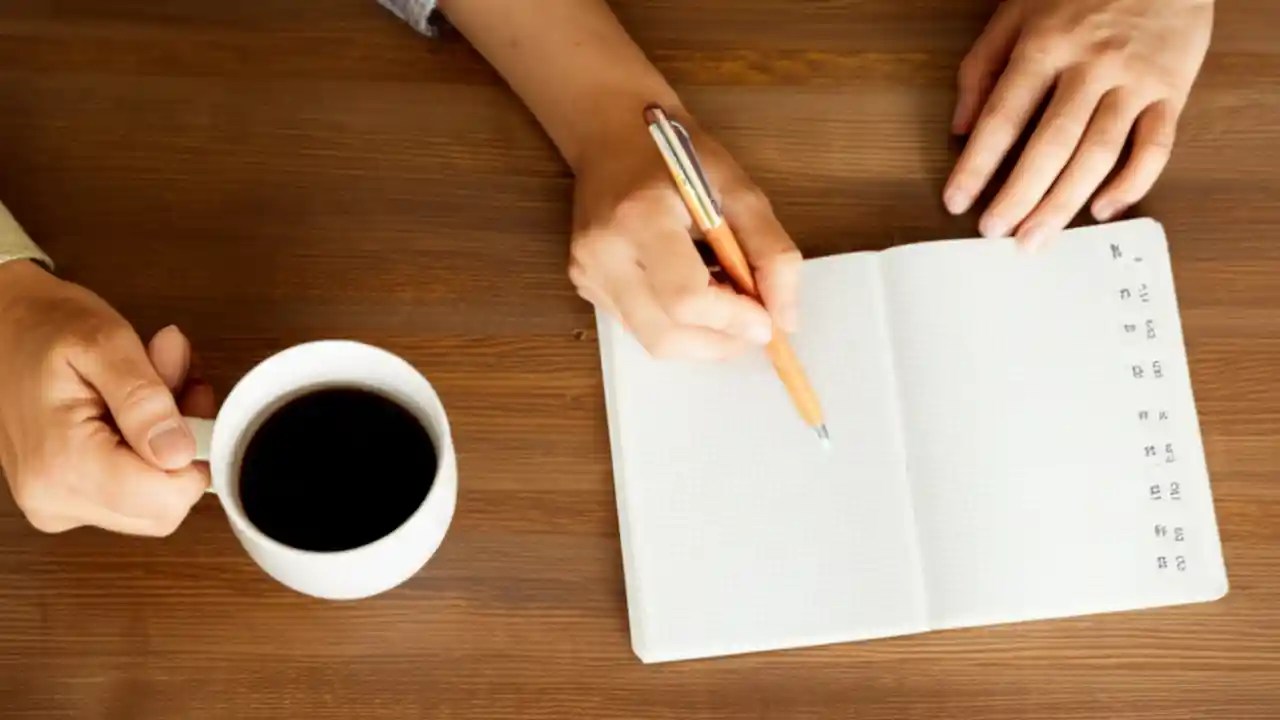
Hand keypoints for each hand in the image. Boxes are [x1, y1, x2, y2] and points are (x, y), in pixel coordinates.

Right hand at [0, 261, 212, 535]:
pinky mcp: (65, 499)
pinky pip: (131, 494)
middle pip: (163, 508)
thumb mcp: (105, 343)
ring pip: (152, 503)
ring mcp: (58, 505)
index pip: (164, 502)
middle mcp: (55, 500)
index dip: (194, 454)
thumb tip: (180, 454)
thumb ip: (145, 400)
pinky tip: (135, 411)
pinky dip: (147, 454)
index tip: (188, 397)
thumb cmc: (45, 326)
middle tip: (175, 383)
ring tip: (152, 389)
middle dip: (184, 447)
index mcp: (62, 465)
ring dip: (168, 447)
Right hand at [568, 111, 801, 359]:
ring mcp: (588, 273)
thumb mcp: (738, 189)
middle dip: (720, 342)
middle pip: (666, 336)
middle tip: (752, 323)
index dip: (732, 320)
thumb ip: (770, 253)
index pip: (686, 298)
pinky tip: (692, 290)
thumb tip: (785, 319)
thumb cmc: (680, 154)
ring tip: (723, 300)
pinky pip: (639, 327)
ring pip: (653, 342)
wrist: (611, 134)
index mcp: (641, 217)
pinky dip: (677, 324)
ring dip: (701, 336)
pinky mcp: (584, 285)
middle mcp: (604, 254)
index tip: (766, 321)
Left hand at [945, 0, 1213, 245]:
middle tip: (995, 233)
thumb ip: (981, 68)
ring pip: (1099, 152)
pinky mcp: (1172, 91)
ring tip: (1035, 238)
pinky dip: (1133, 183)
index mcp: (1045, 46)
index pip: (1002, 117)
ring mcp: (1134, 81)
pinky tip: (1103, 210)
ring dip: (1064, 203)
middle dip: (1019, 195)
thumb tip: (960, 129)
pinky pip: (1156, 146)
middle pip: (1051, 144)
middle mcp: (1091, 66)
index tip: (956, 201)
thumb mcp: (1015, 12)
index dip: (976, 165)